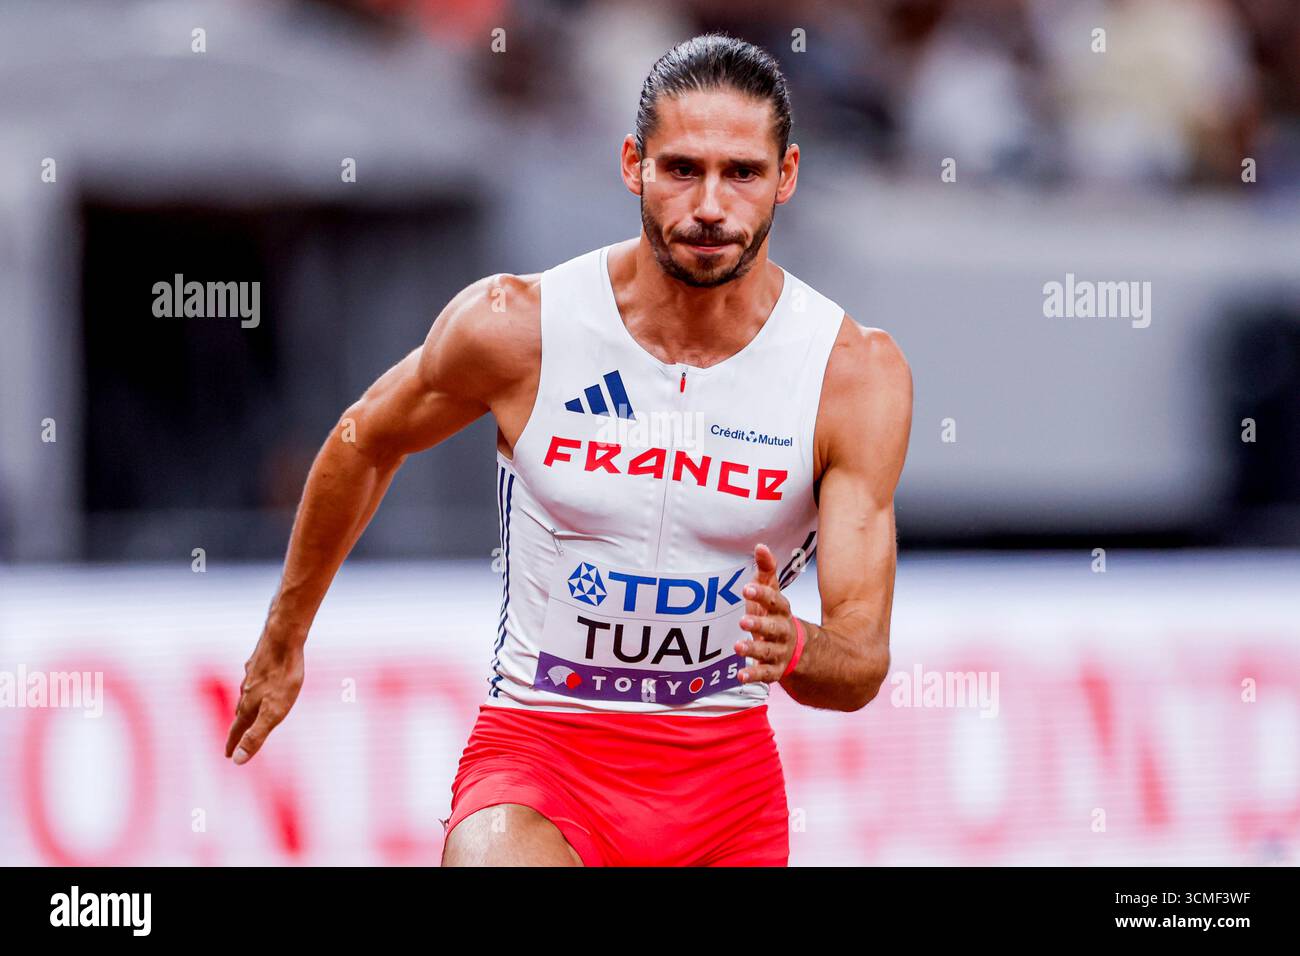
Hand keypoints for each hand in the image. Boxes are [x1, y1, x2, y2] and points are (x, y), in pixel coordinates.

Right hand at [225, 633, 304, 765]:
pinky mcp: (260, 661)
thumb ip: (256, 735)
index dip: (234, 744)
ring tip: (246, 714)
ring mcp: (253, 675)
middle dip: (238, 729)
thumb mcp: (274, 711)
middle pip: (240, 715)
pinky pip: (254, 679)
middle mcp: (247, 691)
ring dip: (244, 708)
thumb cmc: (282, 676)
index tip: (228, 757)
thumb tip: (238, 760)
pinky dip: (253, 688)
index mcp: (250, 706)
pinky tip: (258, 683)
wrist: (283, 638)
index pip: (238, 730)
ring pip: (246, 696)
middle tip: (235, 739)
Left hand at [734, 542, 796, 684]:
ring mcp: (780, 652)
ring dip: (753, 650)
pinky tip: (740, 677)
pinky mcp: (775, 670)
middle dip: (759, 625)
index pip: (775, 601)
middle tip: (743, 621)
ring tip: (738, 647)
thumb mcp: (771, 594)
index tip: (747, 588)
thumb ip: (766, 571)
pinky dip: (754, 675)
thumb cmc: (776, 616)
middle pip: (774, 628)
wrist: (799, 650)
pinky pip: (765, 674)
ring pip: (768, 651)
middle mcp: (783, 632)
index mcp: (781, 612)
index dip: (762, 594)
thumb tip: (760, 546)